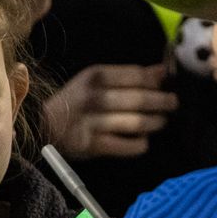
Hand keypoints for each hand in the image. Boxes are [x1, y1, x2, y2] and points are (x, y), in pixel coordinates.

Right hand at [44, 64, 178, 159]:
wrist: (43, 126)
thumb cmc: (76, 101)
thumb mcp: (95, 80)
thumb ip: (128, 75)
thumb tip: (163, 70)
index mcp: (96, 76)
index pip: (137, 76)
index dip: (158, 81)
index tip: (169, 85)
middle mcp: (95, 98)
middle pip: (140, 100)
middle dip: (163, 103)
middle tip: (173, 104)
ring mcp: (93, 123)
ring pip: (137, 123)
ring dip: (156, 123)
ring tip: (161, 121)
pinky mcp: (93, 146)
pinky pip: (127, 147)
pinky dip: (141, 144)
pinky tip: (144, 140)